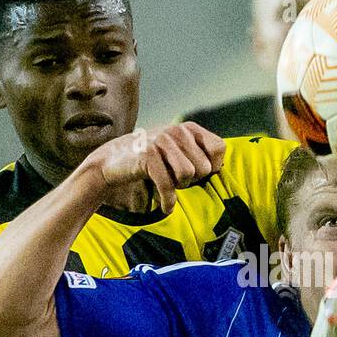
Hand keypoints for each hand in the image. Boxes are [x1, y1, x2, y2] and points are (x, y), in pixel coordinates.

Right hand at [88, 122, 224, 212]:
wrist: (112, 161)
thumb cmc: (152, 160)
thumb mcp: (177, 151)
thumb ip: (199, 155)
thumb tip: (223, 170)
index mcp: (189, 128)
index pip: (219, 149)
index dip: (214, 166)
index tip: (199, 174)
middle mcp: (177, 131)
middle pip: (204, 167)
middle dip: (193, 180)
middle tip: (176, 180)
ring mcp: (162, 141)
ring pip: (188, 175)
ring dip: (179, 187)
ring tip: (169, 184)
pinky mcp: (148, 155)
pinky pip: (168, 185)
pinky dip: (168, 201)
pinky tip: (167, 208)